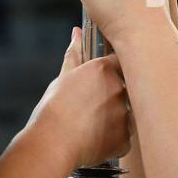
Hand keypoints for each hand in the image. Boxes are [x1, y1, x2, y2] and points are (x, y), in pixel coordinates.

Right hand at [28, 26, 130, 168]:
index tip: (101, 82)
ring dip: (112, 118)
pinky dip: (112, 139)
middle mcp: (119, 89)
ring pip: (124, 114)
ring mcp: (125, 114)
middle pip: (123, 89)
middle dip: (111, 97)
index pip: (119, 63)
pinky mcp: (126, 139)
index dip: (110, 72)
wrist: (51, 143)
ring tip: (89, 126)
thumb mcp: (62, 77)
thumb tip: (77, 34)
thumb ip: (75, 54)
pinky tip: (93, 139)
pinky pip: (123, 137)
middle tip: (92, 108)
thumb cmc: (53, 110)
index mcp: (104, 69)